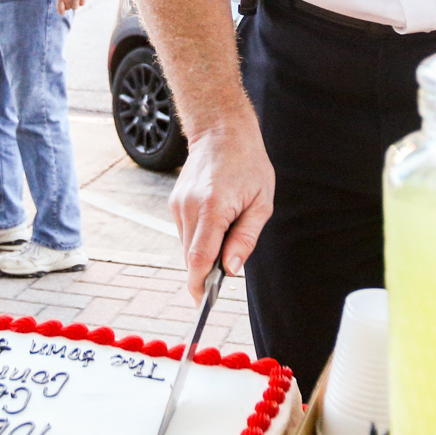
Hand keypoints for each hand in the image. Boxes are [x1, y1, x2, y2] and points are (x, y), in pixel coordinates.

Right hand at [167, 118, 274, 301]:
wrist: (221, 131)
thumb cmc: (249, 164)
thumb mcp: (261, 203)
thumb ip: (245, 239)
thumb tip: (230, 270)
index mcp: (212, 206)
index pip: (198, 257)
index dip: (199, 284)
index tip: (203, 303)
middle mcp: (188, 207)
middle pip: (190, 256)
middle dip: (206, 271)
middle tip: (227, 270)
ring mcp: (177, 204)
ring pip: (187, 246)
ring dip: (204, 252)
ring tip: (228, 229)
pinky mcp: (174, 203)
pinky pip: (185, 233)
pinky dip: (199, 238)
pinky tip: (216, 222)